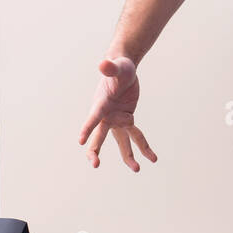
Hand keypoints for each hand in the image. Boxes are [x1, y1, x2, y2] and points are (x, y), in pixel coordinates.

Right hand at [77, 56, 157, 171]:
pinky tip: (152, 158)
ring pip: (121, 142)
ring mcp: (117, 120)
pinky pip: (136, 136)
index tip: (80, 141)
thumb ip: (110, 68)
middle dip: (96, 150)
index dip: (87, 128)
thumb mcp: (118, 67)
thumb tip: (103, 63)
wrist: (124, 71)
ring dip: (128, 156)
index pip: (94, 117)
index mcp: (101, 104)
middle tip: (95, 164)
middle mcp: (107, 116)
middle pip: (100, 136)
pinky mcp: (127, 120)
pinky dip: (144, 147)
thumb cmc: (119, 68)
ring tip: (137, 169)